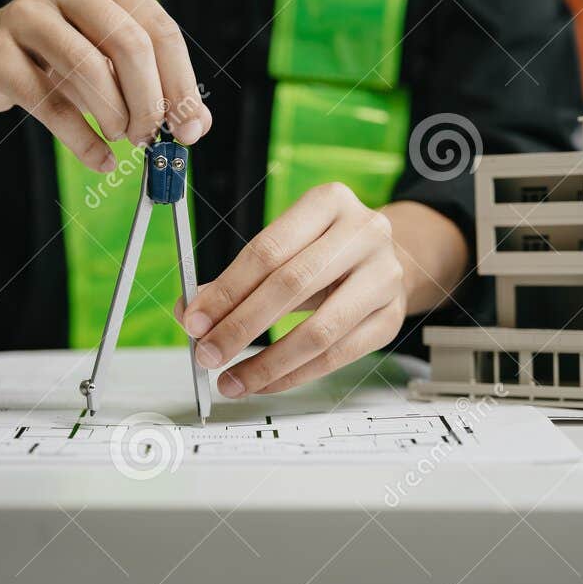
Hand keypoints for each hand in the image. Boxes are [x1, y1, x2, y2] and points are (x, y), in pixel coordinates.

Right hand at [0, 0, 209, 170]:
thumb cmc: (59, 58)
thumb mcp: (112, 62)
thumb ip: (157, 86)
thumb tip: (197, 125)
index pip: (161, 31)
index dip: (182, 85)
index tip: (191, 129)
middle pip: (129, 45)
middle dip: (149, 102)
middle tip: (149, 136)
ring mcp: (28, 14)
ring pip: (89, 69)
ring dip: (115, 117)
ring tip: (120, 137)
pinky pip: (52, 104)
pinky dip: (82, 140)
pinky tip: (100, 159)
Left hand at [177, 183, 407, 397]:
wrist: (387, 257)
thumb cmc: (327, 249)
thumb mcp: (286, 246)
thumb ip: (238, 278)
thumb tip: (191, 313)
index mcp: (329, 201)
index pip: (268, 250)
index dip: (227, 290)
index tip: (195, 321)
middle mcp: (364, 233)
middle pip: (292, 286)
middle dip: (240, 327)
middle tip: (207, 355)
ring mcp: (384, 276)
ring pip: (319, 330)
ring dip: (266, 363)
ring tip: (232, 380)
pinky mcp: (391, 318)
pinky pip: (337, 356)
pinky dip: (294, 375)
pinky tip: (265, 382)